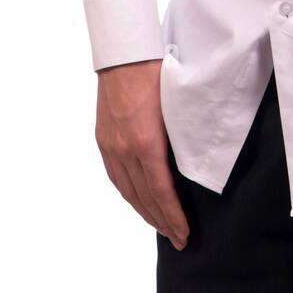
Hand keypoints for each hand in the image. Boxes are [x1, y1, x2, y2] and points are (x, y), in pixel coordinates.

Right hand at [95, 59, 188, 251]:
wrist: (124, 54)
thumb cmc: (156, 73)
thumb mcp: (175, 107)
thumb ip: (178, 138)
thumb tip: (189, 164)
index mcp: (146, 141)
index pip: (161, 191)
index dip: (173, 216)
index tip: (183, 233)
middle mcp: (125, 148)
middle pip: (144, 197)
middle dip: (161, 221)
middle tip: (177, 239)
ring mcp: (111, 144)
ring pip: (127, 190)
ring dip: (144, 211)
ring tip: (159, 226)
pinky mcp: (103, 139)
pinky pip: (115, 176)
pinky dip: (128, 193)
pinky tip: (137, 201)